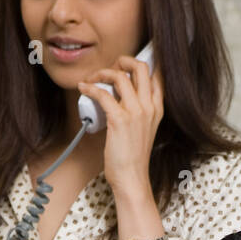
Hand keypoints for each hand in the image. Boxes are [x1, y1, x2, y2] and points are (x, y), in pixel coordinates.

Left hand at [76, 54, 163, 197]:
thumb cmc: (133, 158)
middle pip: (140, 67)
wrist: (132, 178)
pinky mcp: (119, 120)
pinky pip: (103, 94)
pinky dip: (90, 88)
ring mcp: (136, 112)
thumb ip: (138, 112)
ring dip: (101, 73)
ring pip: (120, 76)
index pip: (157, 76)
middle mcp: (149, 107)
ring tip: (92, 79)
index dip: (142, 63)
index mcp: (157, 109)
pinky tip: (84, 89)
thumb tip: (118, 95)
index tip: (126, 64)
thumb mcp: (143, 130)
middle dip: (122, 60)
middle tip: (110, 68)